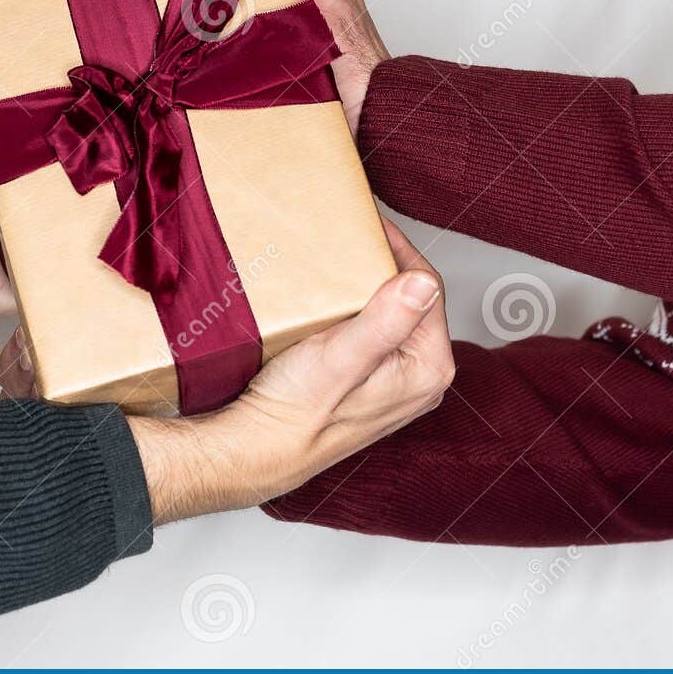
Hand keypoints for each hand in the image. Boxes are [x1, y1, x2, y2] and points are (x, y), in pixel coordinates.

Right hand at [0, 219, 451, 522]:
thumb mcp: (337, 360)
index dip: (396, 246)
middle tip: (345, 235)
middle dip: (378, 264)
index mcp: (426, 369)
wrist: (246, 452)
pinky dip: (345, 308)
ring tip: (331, 260)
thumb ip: (385, 321)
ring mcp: (388, 380)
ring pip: (386, 311)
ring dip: (361, 285)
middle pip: (407, 297)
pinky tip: (319, 297)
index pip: (425, 285)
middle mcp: (415, 377)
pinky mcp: (359, 382)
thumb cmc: (288, 416)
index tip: (364, 221)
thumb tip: (422, 283)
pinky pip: (365, 329)